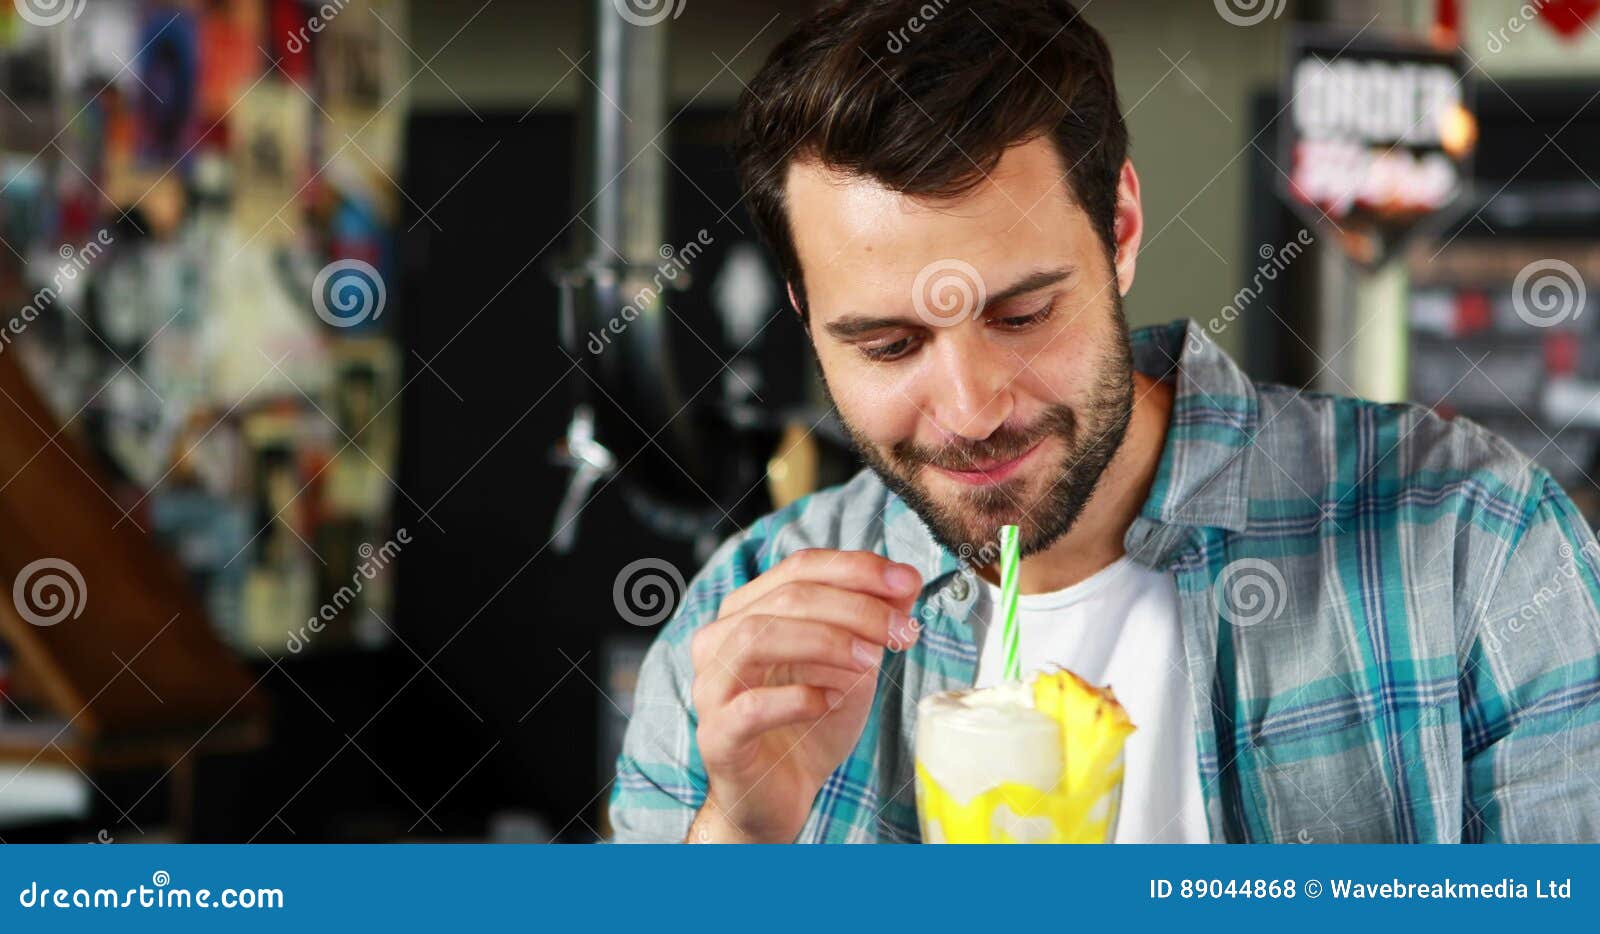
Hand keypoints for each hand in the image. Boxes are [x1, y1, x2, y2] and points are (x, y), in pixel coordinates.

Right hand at [685, 549, 922, 842]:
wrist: (782, 795)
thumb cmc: (810, 724)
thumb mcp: (852, 665)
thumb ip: (872, 623)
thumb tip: (906, 582)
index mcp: (749, 610)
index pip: (800, 567)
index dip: (857, 568)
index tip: (908, 582)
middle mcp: (720, 639)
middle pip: (786, 597)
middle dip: (856, 608)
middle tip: (904, 631)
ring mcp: (711, 686)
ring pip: (757, 637)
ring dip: (826, 642)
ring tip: (872, 662)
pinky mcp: (716, 735)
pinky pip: (751, 705)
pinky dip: (798, 698)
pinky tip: (832, 703)